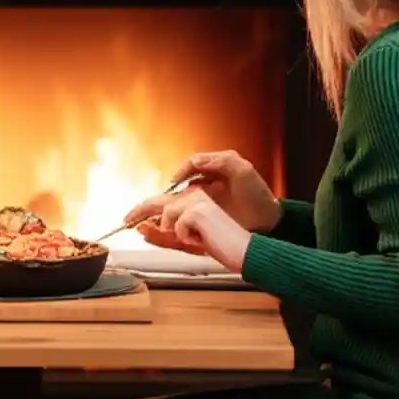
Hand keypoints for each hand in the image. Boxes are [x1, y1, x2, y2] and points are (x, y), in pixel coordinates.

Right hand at [125, 150, 280, 232]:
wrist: (269, 222)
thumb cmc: (257, 195)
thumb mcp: (240, 168)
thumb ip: (216, 161)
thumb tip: (192, 164)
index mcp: (203, 180)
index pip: (175, 183)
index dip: (172, 181)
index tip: (172, 184)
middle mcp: (196, 199)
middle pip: (163, 203)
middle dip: (144, 210)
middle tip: (128, 218)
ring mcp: (197, 217)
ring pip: (166, 221)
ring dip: (149, 224)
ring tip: (136, 226)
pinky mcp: (201, 232)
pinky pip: (177, 235)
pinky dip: (162, 237)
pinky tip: (149, 235)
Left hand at [138, 189, 252, 272]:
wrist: (240, 250)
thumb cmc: (218, 244)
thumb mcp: (184, 242)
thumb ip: (164, 236)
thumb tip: (141, 229)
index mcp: (192, 200)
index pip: (161, 203)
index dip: (142, 211)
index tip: (128, 220)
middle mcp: (193, 195)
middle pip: (157, 202)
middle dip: (138, 212)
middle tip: (124, 222)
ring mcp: (195, 200)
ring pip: (166, 216)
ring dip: (174, 233)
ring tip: (194, 239)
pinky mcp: (197, 210)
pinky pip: (176, 227)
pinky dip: (185, 238)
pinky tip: (201, 239)